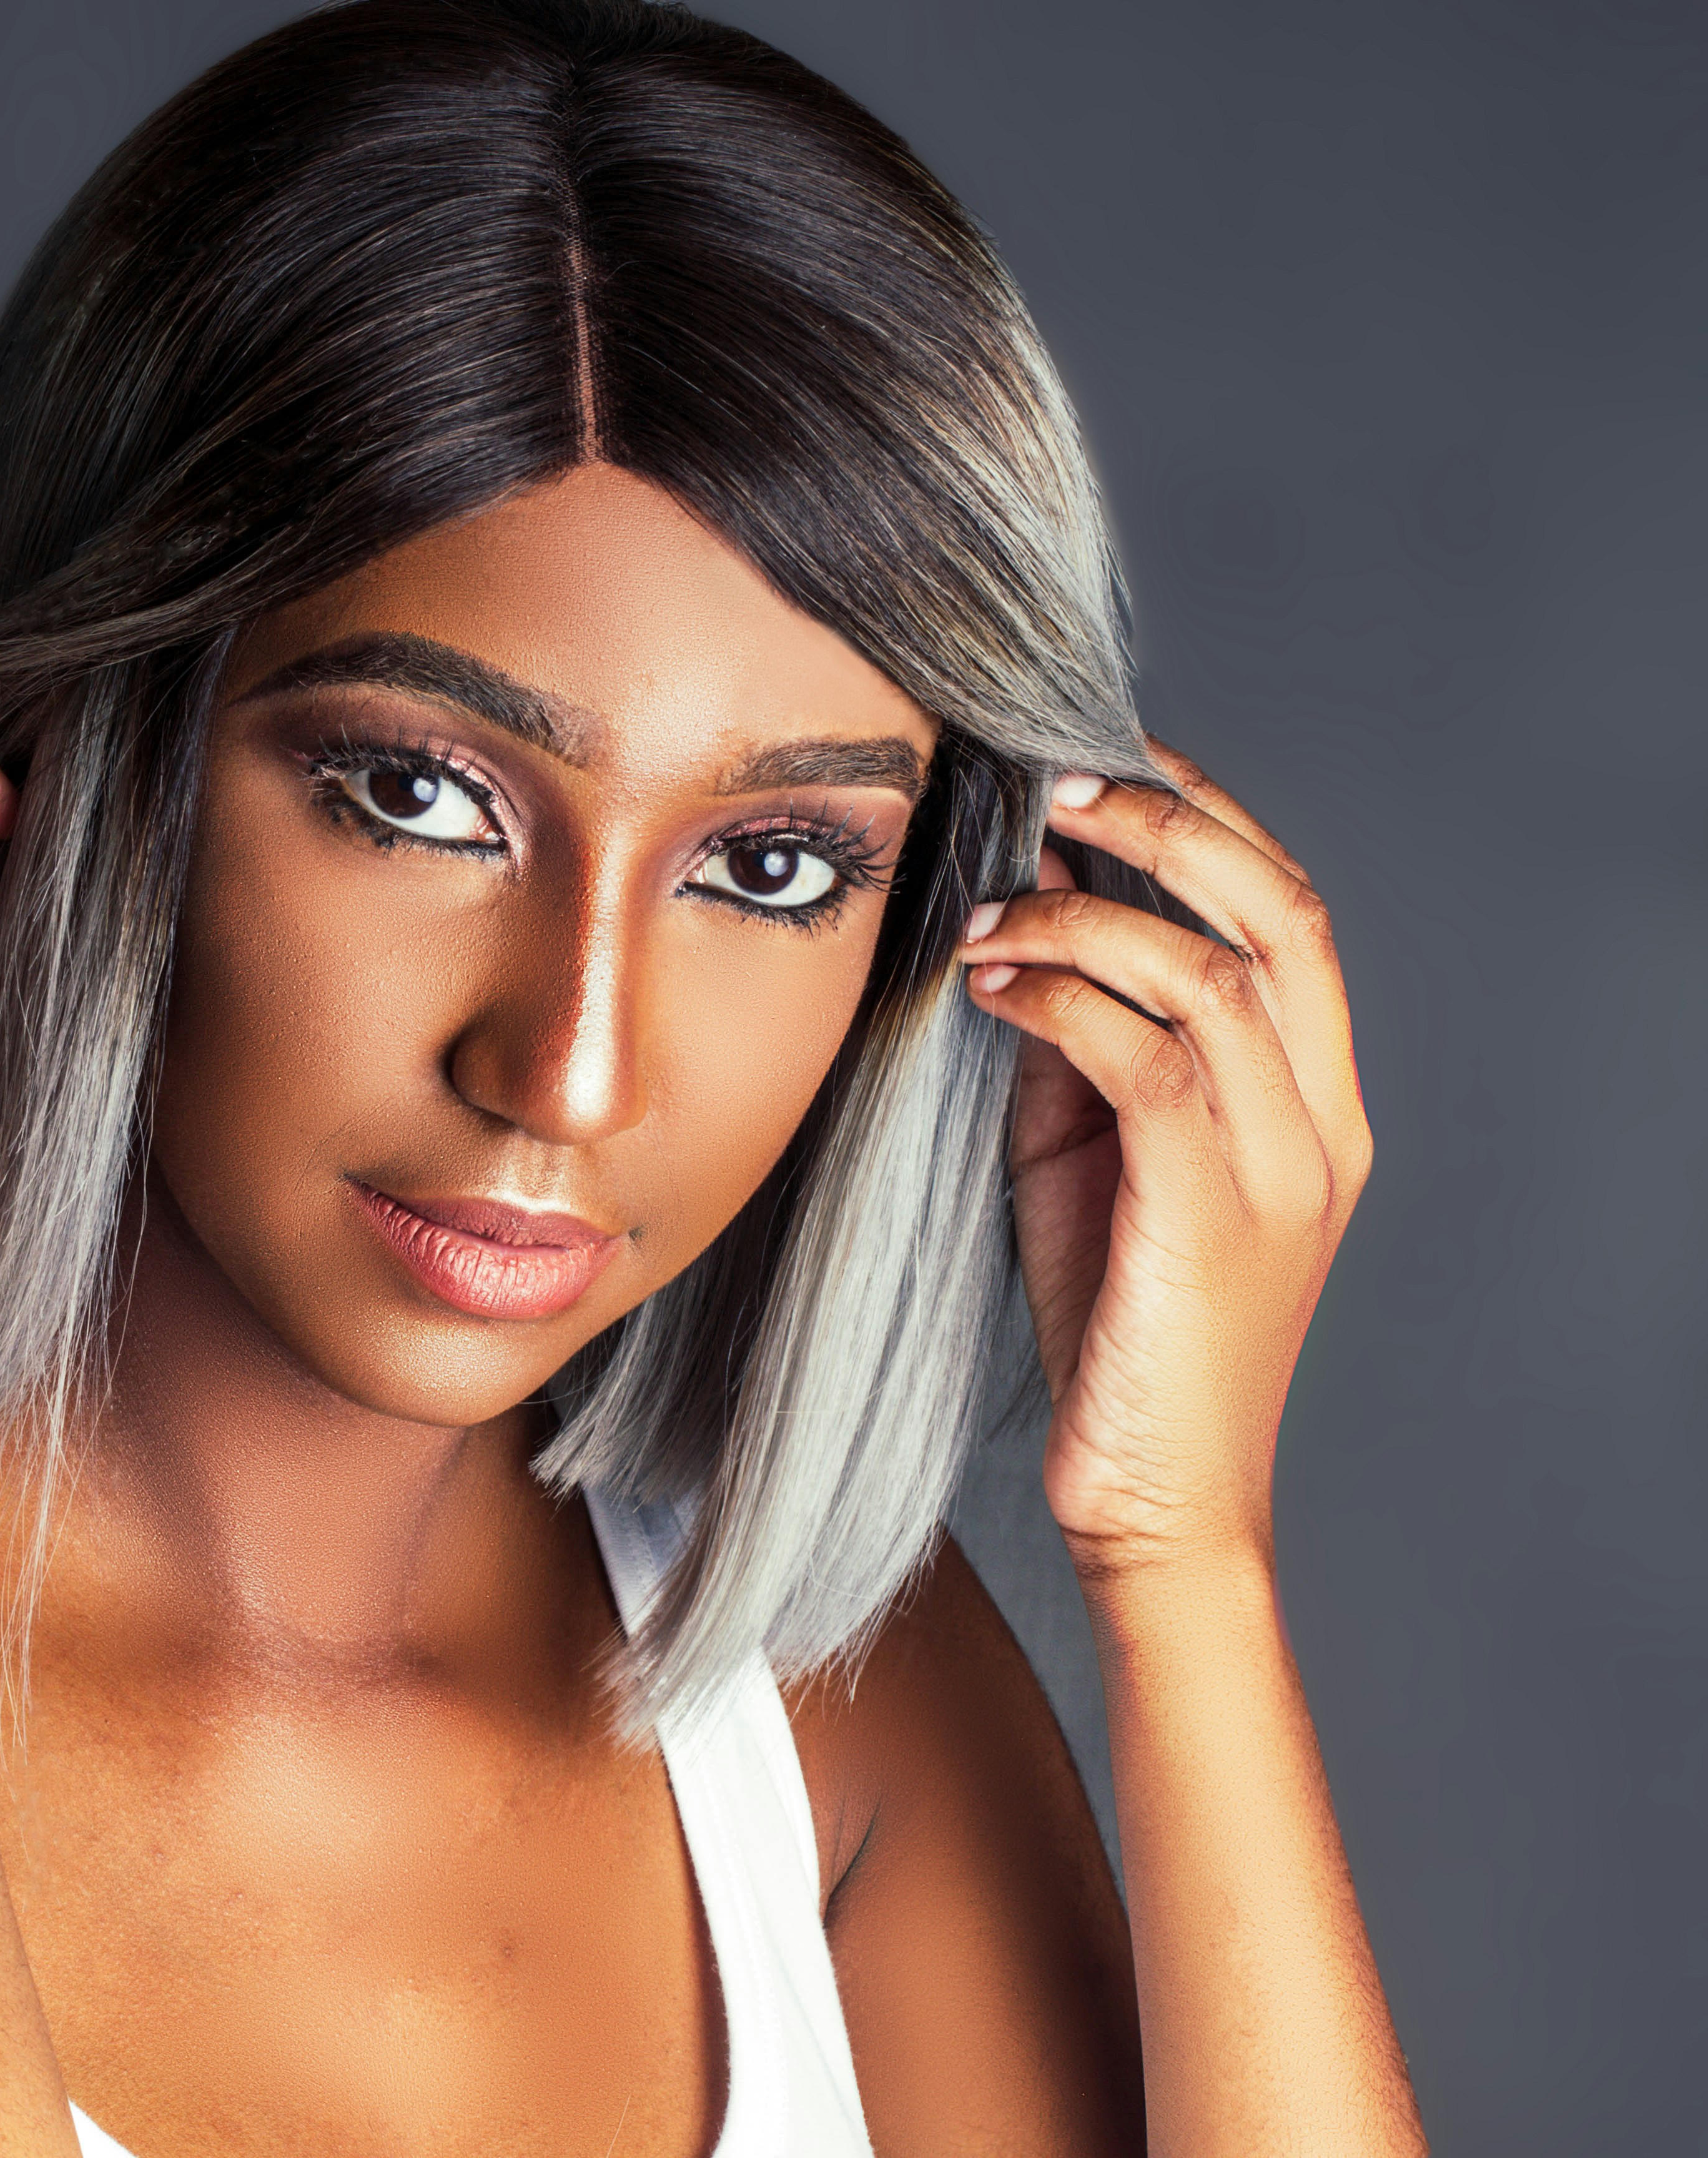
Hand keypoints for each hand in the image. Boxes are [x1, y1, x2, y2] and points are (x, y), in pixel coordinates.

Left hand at [958, 743, 1371, 1574]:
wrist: (1153, 1498)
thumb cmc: (1114, 1326)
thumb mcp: (1095, 1158)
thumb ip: (1088, 1048)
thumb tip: (1023, 933)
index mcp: (1317, 1101)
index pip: (1291, 912)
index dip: (1206, 819)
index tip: (1104, 763)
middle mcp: (1324, 1119)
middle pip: (1278, 911)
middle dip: (1164, 827)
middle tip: (1052, 791)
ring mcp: (1282, 1165)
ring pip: (1208, 972)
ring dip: (1081, 919)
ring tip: (985, 916)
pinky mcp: (1215, 1211)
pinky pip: (1147, 1059)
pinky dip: (1059, 1002)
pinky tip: (988, 989)